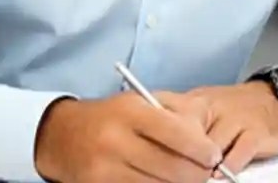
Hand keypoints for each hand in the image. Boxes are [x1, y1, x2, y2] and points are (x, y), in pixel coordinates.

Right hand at [33, 94, 223, 182]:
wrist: (62, 136)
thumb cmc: (112, 117)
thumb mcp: (139, 103)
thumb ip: (174, 116)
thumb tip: (207, 145)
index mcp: (130, 112)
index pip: (175, 133)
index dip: (201, 149)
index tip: (214, 156)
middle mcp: (115, 140)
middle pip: (171, 168)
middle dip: (197, 174)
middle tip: (206, 173)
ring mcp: (105, 169)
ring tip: (187, 178)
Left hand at [163, 83, 277, 177]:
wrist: (273, 100)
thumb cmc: (230, 112)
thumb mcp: (199, 112)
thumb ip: (178, 130)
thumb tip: (152, 155)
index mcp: (190, 102)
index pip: (163, 120)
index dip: (157, 145)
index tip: (151, 161)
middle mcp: (209, 106)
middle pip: (184, 138)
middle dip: (179, 162)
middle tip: (176, 174)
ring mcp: (234, 117)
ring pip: (209, 149)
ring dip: (203, 168)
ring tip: (201, 175)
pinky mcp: (255, 132)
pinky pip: (236, 155)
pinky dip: (228, 168)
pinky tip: (222, 173)